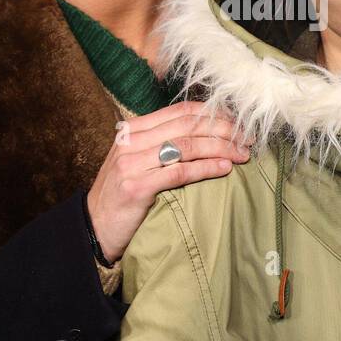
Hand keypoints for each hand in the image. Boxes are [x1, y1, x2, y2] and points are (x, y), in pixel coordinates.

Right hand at [86, 101, 253, 262]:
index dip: (213, 113)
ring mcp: (132, 163)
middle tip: (248, 138)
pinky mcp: (136, 187)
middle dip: (223, 129)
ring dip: (220, 147)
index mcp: (133, 130)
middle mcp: (131, 141)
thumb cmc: (121, 197)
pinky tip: (225, 168)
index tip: (239, 122)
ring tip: (242, 153)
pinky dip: (206, 168)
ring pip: (186, 146)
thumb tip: (204, 135)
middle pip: (187, 126)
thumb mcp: (135, 161)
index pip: (180, 111)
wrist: (91, 229)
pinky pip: (179, 171)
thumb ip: (160, 145)